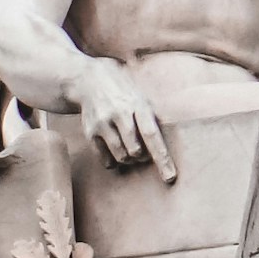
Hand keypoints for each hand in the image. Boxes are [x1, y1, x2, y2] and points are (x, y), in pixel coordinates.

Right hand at [71, 58, 176, 175]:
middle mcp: (119, 113)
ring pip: (121, 157)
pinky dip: (113, 161)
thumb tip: (168, 149)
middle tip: (142, 151)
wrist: (88, 80)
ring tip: (129, 148)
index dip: (162, 158)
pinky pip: (106, 160)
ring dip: (129, 159)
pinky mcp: (90, 132)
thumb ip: (152, 119)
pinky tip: (115, 148)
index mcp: (138, 104)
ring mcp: (103, 123)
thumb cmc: (123, 93)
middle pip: (136, 150)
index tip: (170, 177)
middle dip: (143, 157)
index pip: (152, 135)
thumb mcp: (141, 98)